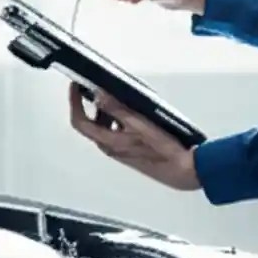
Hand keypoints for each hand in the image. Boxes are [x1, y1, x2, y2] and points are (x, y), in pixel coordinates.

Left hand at [68, 84, 200, 191]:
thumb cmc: (162, 149)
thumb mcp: (139, 123)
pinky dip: (117, 119)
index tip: (75, 87)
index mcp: (108, 142)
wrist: (182, 170)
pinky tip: (132, 112)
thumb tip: (98, 96)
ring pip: (104, 128)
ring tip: (118, 97)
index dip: (74, 103)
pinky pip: (116, 132)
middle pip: (91, 124)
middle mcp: (110, 148)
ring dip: (106, 111)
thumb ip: (117, 109)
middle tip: (96, 88)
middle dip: (90, 104)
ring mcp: (120, 151)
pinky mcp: (130, 152)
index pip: (80, 122)